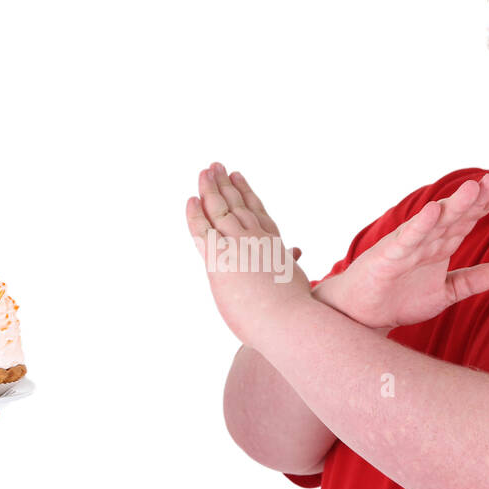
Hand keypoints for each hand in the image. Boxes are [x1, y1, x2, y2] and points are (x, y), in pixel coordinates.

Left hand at [186, 163, 311, 346]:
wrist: (289, 321)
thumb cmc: (296, 311)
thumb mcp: (296, 280)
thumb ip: (292, 263)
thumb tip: (296, 251)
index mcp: (274, 247)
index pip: (258, 214)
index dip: (247, 194)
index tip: (238, 178)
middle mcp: (257, 239)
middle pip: (238, 205)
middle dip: (226, 185)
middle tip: (217, 167)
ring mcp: (240, 245)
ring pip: (221, 210)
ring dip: (211, 189)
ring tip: (205, 171)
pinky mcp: (221, 258)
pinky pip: (203, 230)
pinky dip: (196, 213)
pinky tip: (191, 199)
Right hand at [320, 173, 488, 329]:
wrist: (361, 314)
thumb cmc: (398, 299)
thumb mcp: (444, 293)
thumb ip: (470, 281)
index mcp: (439, 246)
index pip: (464, 222)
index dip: (483, 206)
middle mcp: (425, 241)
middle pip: (453, 216)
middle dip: (474, 199)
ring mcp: (407, 246)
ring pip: (434, 222)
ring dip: (453, 205)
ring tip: (472, 188)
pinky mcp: (389, 256)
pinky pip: (407, 238)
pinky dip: (421, 225)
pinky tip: (434, 210)